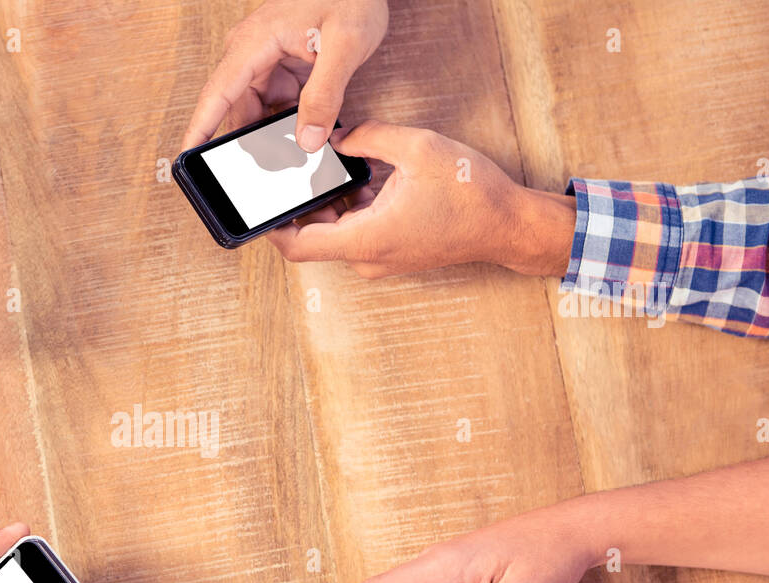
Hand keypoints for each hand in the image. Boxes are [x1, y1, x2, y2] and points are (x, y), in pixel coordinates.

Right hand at [182, 0, 388, 150]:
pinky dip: (289, 125)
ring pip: (257, 116)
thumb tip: (309, 141)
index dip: (200, 129)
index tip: (186, 158)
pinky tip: (308, 134)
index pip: (217, 94)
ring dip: (275, 137)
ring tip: (299, 153)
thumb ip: (325, 95)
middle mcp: (250, 54)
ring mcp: (264, 64)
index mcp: (254, 43)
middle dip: (254, 145)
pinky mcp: (280, 72)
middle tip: (277, 172)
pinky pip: (275, 109)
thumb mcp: (345, 46)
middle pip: (238, 114)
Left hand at [267, 122, 575, 277]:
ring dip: (331, 202)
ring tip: (336, 167)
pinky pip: (358, 232)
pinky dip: (353, 207)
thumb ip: (368, 137)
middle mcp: (367, 258)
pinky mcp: (392, 253)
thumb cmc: (471, 195)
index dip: (271, 228)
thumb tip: (338, 137)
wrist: (509, 226)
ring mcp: (380, 260)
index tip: (259, 206)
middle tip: (298, 170)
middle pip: (313, 235)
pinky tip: (367, 178)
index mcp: (365, 240)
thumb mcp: (417, 148)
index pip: (298, 246)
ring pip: (336, 232)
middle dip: (303, 202)